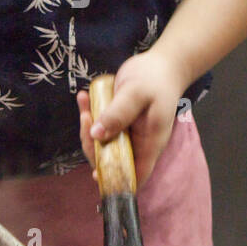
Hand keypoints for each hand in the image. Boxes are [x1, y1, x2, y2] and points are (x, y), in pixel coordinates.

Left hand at [77, 49, 184, 187]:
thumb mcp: (136, 93)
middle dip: (93, 145)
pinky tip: (84, 97)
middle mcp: (138, 144)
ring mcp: (127, 134)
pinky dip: (90, 115)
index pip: (136, 175)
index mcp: (150, 143)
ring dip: (88, 127)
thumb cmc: (156, 79)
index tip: (96, 173)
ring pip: (102, 144)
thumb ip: (118, 114)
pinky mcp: (119, 123)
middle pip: (112, 161)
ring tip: (84, 101)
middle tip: (86, 117)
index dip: (116, 180)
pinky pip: (101, 127)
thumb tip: (96, 136)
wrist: (163, 65)